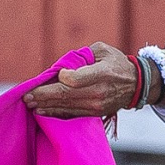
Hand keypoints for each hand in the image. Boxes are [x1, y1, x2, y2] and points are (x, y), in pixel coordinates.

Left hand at [23, 43, 137, 117]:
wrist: (136, 85)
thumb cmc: (115, 63)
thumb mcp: (102, 50)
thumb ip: (81, 56)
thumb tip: (60, 68)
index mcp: (103, 72)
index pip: (77, 79)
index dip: (63, 78)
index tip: (56, 75)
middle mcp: (100, 91)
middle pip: (67, 95)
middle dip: (44, 95)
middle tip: (27, 95)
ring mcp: (97, 105)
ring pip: (67, 106)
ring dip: (46, 105)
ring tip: (30, 103)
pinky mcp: (94, 113)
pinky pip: (72, 114)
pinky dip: (55, 112)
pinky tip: (42, 111)